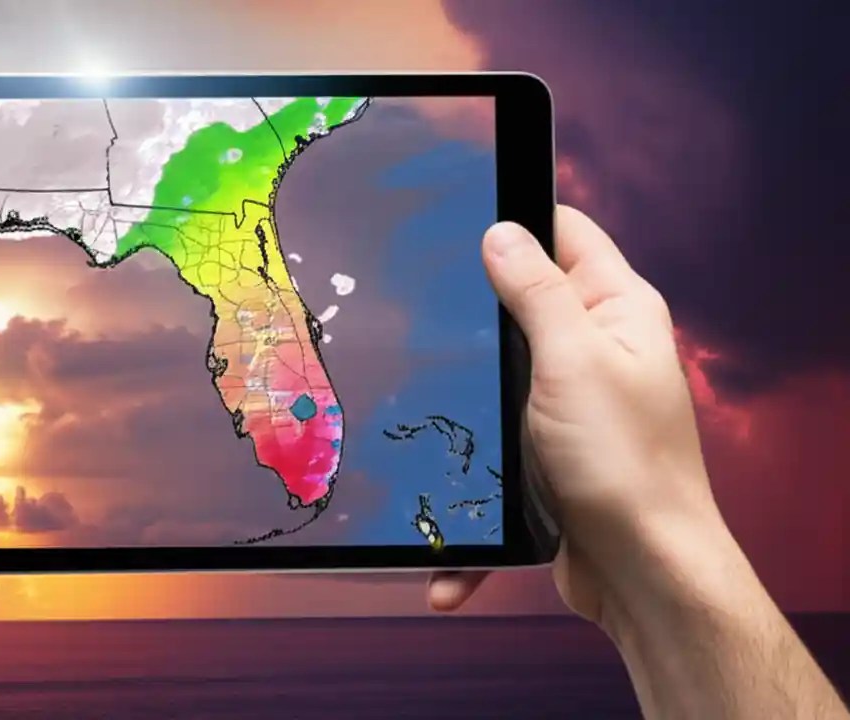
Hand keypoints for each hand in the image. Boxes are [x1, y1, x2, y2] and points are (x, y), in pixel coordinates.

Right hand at [427, 206, 722, 629]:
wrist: (643, 574)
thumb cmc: (623, 462)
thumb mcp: (573, 361)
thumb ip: (535, 294)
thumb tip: (500, 231)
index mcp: (617, 311)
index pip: (566, 234)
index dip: (516, 216)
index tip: (452, 210)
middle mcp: (596, 350)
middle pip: (523, 302)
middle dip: (471, 307)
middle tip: (406, 299)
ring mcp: (569, 404)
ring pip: (499, 374)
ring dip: (461, 392)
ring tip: (402, 385)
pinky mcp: (546, 454)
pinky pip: (495, 444)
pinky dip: (467, 469)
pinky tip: (431, 493)